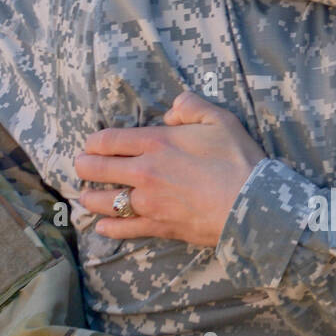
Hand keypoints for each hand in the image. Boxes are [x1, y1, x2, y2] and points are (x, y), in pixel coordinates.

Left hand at [76, 91, 263, 246]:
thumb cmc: (239, 160)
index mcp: (155, 142)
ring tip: (87, 196)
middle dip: (84, 167)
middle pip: (96, 170)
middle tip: (82, 166)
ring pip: (104, 201)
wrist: (253, 205)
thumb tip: (172, 110)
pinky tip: (102, 227)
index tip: (91, 145)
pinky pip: (124, 229)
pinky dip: (109, 228)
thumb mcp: (221, 119)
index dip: (93, 143)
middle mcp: (144, 172)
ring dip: (91, 198)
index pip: (107, 140)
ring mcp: (149, 202)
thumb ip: (192, 106)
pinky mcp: (159, 226)